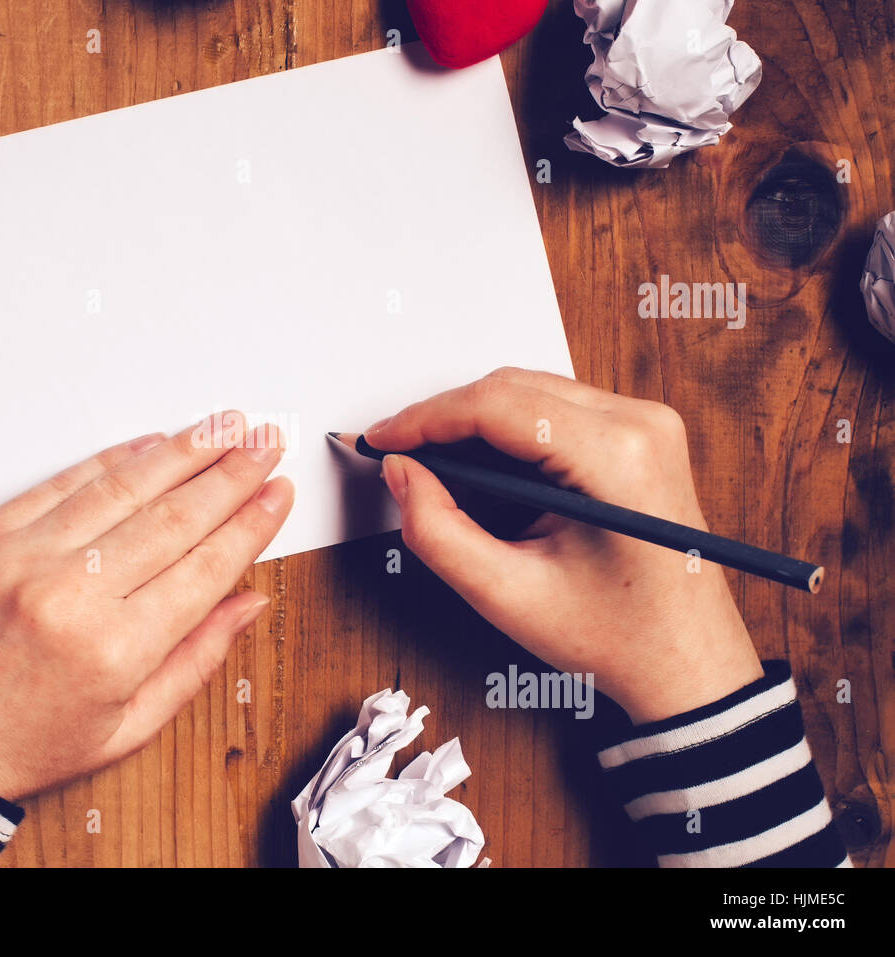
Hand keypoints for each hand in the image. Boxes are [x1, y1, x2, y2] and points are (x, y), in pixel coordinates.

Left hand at [0, 413, 292, 800]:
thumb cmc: (23, 746)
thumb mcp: (127, 729)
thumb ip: (196, 660)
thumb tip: (249, 601)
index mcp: (115, 650)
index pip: (207, 566)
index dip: (252, 522)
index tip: (280, 492)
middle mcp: (72, 593)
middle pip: (174, 516)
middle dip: (231, 473)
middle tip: (265, 441)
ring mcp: (24, 557)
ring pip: (123, 487)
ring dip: (182, 450)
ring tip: (224, 425)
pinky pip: (64, 482)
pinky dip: (113, 458)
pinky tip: (152, 443)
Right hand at [359, 367, 762, 723]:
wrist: (687, 664)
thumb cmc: (615, 637)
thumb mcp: (507, 594)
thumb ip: (437, 531)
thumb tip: (400, 472)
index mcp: (616, 457)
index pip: (496, 406)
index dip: (424, 418)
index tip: (379, 439)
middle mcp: (640, 423)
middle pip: (511, 388)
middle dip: (444, 419)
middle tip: (396, 457)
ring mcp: (647, 423)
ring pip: (530, 393)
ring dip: (473, 424)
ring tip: (432, 469)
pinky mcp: (642, 434)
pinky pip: (556, 409)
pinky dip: (507, 433)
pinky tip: (479, 472)